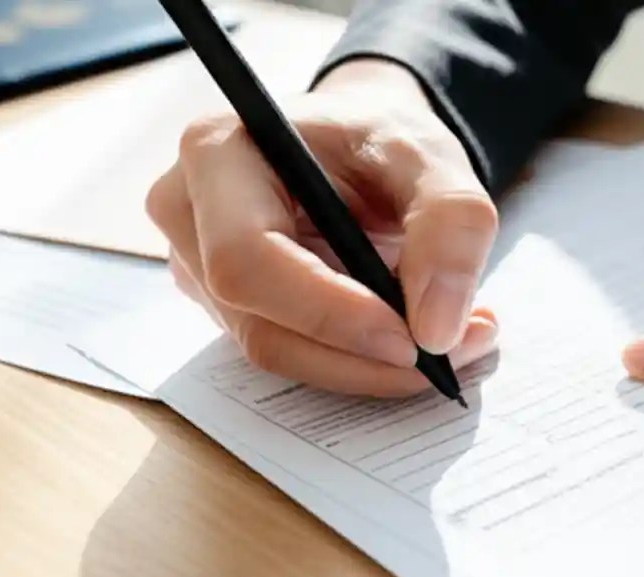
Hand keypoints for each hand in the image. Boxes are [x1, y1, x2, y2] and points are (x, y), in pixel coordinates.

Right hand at [146, 59, 498, 396]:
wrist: (362, 147)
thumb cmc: (382, 139)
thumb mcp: (433, 155)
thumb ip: (451, 222)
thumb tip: (436, 330)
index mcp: (217, 154)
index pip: (245, 260)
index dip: (327, 313)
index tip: (411, 340)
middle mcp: (188, 216)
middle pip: (260, 326)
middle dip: (362, 357)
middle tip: (454, 356)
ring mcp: (200, 271)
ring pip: (281, 354)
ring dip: (371, 368)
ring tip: (455, 346)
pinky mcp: (231, 310)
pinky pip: (293, 356)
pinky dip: (360, 364)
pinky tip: (417, 344)